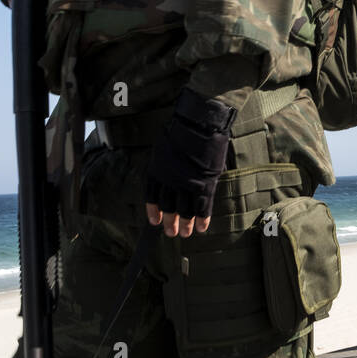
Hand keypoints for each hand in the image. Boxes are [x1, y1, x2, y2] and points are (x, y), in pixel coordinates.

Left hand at [144, 91, 235, 237]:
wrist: (199, 123)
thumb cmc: (183, 129)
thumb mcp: (165, 146)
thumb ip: (166, 163)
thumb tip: (168, 171)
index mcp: (157, 169)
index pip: (152, 196)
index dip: (153, 211)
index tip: (155, 222)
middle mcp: (169, 180)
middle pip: (167, 206)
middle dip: (169, 221)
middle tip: (171, 233)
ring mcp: (186, 184)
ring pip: (184, 210)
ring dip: (185, 224)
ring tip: (185, 234)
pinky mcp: (204, 184)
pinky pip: (202, 207)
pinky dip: (202, 219)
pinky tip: (202, 227)